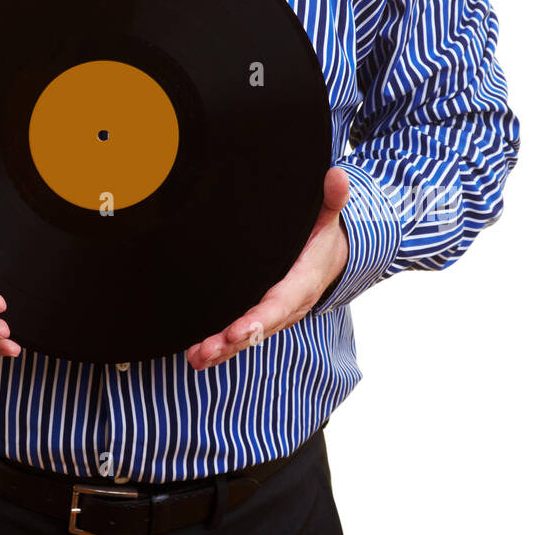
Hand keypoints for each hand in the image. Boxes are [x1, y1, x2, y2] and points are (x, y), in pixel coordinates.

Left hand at [185, 166, 350, 370]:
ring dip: (222, 350)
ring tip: (196, 357)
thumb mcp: (329, 215)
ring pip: (249, 337)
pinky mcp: (264, 317)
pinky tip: (196, 356)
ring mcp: (276, 315)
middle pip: (260, 328)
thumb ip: (332, 198)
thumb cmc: (324, 235)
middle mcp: (290, 306)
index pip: (280, 303)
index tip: (238, 331)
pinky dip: (222, 349)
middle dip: (233, 341)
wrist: (336, 257)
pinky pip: (243, 337)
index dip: (259, 319)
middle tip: (205, 349)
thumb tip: (337, 177)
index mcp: (303, 282)